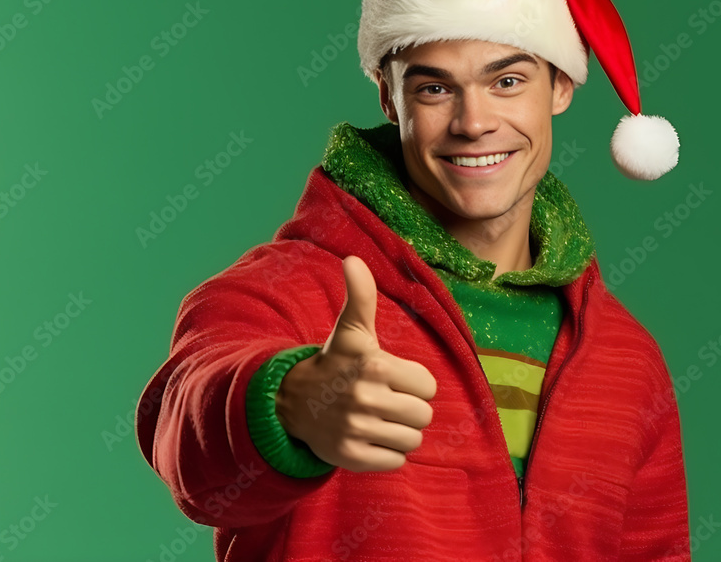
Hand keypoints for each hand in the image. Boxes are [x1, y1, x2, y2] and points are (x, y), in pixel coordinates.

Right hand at [276, 255, 435, 471]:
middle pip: (422, 416)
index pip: (428, 386)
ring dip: (399, 432)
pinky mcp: (350, 457)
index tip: (392, 378)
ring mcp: (356, 430)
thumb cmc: (335, 362)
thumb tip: (353, 259)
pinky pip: (395, 462)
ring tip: (378, 419)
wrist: (292, 401)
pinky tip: (369, 437)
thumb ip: (361, 296)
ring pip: (411, 441)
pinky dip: (387, 454)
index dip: (414, 383)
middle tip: (385, 400)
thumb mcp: (351, 330)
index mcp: (375, 365)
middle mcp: (365, 398)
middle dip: (409, 409)